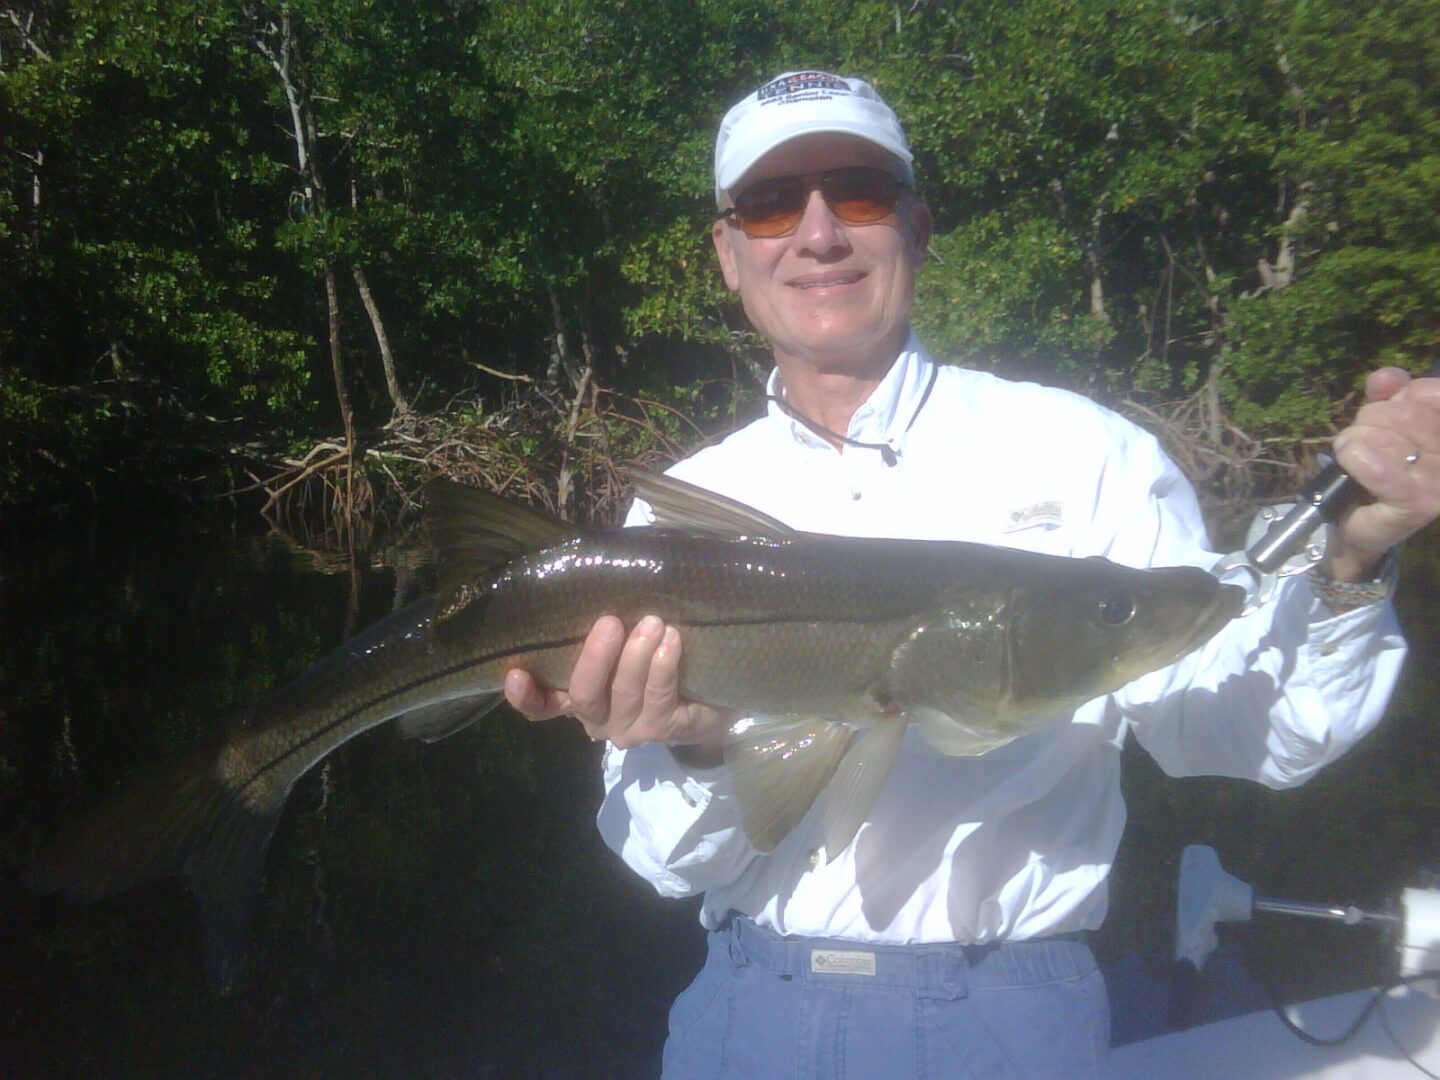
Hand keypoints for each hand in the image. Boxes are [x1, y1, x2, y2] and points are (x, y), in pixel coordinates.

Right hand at [503, 615, 732, 759]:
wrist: (709, 695)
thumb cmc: (653, 658)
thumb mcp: (621, 642)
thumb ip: (600, 628)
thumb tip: (592, 577)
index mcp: (577, 698)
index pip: (541, 706)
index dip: (526, 695)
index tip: (517, 672)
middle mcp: (598, 719)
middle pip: (584, 696)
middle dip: (595, 658)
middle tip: (610, 622)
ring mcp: (629, 728)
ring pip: (624, 695)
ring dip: (637, 655)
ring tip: (652, 623)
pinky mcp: (662, 730)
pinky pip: (659, 697)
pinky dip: (663, 666)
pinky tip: (671, 640)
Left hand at [1327, 367, 1439, 579]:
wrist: (1357, 523)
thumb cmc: (1375, 469)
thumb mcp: (1381, 423)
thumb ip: (1386, 396)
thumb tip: (1387, 376)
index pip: (1430, 392)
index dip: (1399, 396)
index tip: (1387, 412)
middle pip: (1406, 414)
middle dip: (1369, 419)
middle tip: (1360, 439)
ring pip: (1387, 438)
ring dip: (1355, 441)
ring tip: (1354, 456)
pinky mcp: (1419, 504)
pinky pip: (1378, 468)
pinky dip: (1354, 459)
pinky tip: (1350, 464)